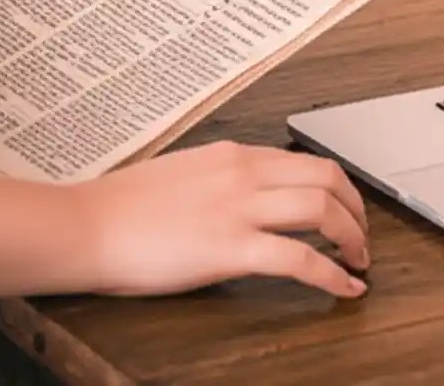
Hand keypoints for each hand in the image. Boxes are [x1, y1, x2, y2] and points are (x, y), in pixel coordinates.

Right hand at [73, 141, 369, 297]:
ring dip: (353, 238)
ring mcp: (239, 209)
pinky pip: (300, 260)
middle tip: (362, 236)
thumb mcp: (183, 174)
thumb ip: (221, 180)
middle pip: (328, 178)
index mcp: (233, 156)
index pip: (306, 162)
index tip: (347, 208)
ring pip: (323, 210)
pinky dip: (333, 275)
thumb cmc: (119, 208)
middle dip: (357, 209)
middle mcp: (244, 174)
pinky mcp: (230, 248)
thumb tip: (248, 196)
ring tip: (359, 261)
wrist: (82, 226)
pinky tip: (344, 288)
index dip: (339, 188)